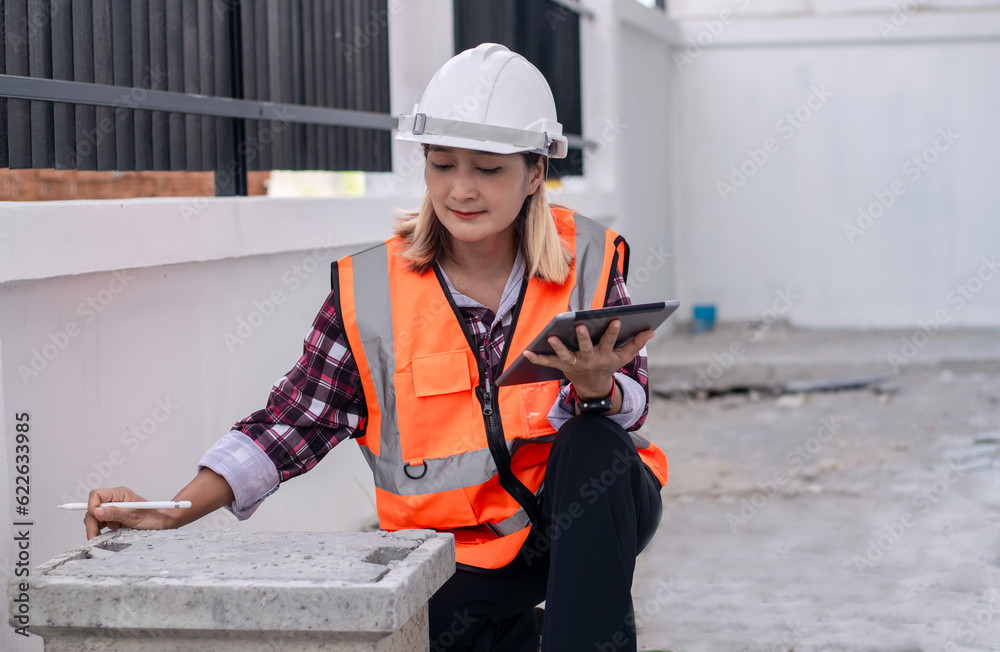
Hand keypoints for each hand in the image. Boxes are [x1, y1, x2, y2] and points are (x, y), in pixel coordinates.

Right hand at [85, 487, 174, 539]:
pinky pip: (101, 523)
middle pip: (93, 508)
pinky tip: (110, 533)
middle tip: (93, 535)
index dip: (92, 506)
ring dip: (97, 527)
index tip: (96, 517)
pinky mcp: (115, 518)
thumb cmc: (153, 516)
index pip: (96, 495)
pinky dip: (102, 530)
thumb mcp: (133, 515)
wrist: (163, 523)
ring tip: (106, 534)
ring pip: (95, 517)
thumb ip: (115, 512)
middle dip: (92, 522)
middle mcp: (115, 500)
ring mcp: (114, 509)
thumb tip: (97, 511)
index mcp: (120, 494)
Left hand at [522, 320, 653, 398]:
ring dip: (557, 347)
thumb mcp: (623, 357)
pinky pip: (547, 362)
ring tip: (550, 337)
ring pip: (565, 355)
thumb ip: (636, 344)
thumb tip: (651, 331)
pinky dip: (537, 358)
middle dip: (583, 338)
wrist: (593, 388)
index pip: (610, 342)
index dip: (613, 332)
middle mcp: (589, 359)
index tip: (615, 320)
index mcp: (604, 355)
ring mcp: (574, 363)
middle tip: (581, 325)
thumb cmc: (608, 366)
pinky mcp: (562, 366)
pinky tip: (526, 352)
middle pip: (586, 348)